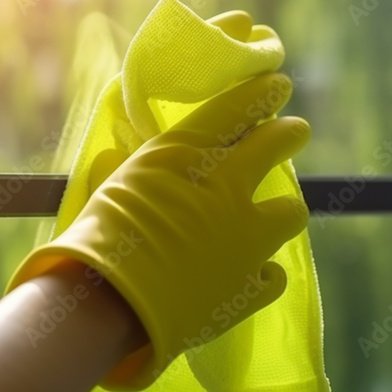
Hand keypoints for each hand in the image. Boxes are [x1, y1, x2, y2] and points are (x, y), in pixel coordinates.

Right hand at [6, 72, 310, 389]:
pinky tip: (249, 275)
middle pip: (277, 145)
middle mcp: (229, 188)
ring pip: (291, 212)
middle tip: (294, 131)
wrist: (110, 305)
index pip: (238, 109)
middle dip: (289, 133)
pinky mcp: (252, 286)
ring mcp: (248, 239)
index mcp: (190, 155)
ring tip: (273, 216)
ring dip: (281, 211)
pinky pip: (274, 273)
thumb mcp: (108, 188)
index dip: (262, 94)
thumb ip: (126, 171)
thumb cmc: (97, 237)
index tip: (278, 86)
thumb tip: (111, 159)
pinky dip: (261, 274)